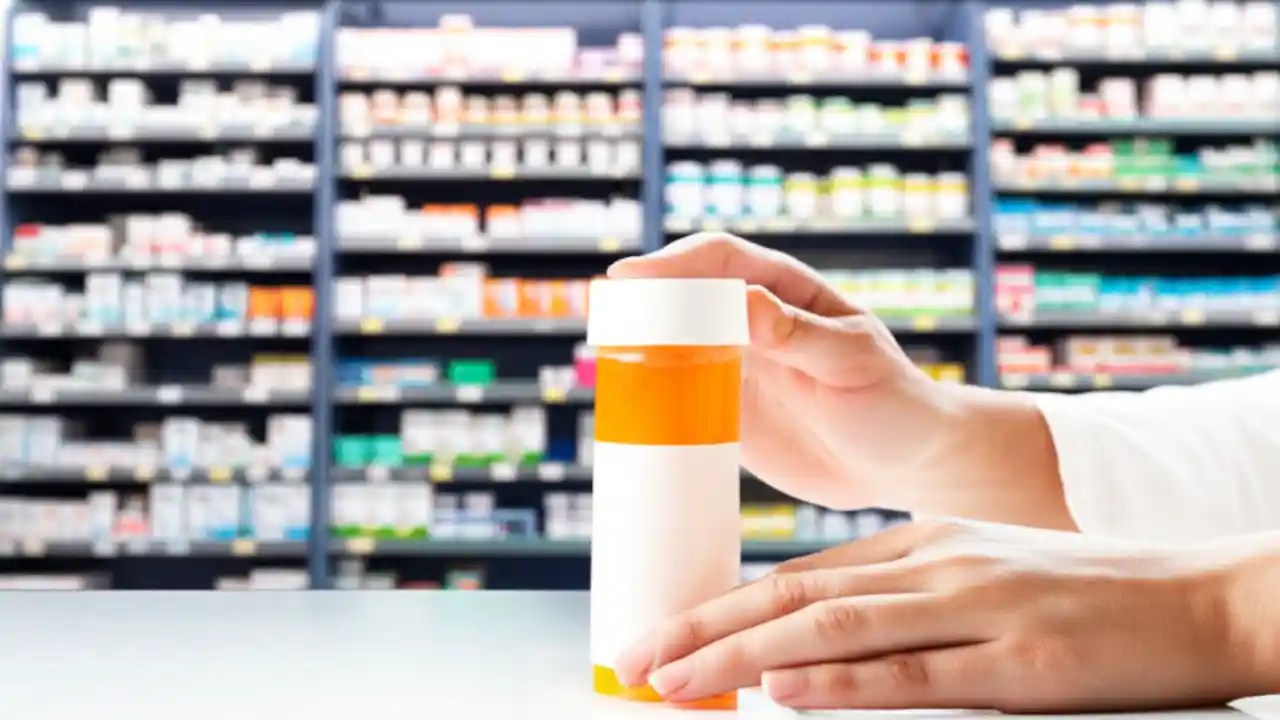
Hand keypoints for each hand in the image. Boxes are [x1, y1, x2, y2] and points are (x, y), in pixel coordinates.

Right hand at [608, 233, 951, 510]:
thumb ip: (799, 334)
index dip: (672, 262)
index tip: (631, 277)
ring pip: (672, 344)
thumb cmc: (895, 403)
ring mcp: (736, 368)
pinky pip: (679, 398)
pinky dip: (649, 396)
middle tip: (601, 316)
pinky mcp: (728, 414)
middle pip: (682, 296)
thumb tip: (741, 301)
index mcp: (785, 294)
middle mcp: (752, 324)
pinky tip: (626, 403)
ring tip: (604, 356)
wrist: (906, 466)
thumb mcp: (853, 363)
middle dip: (640, 299)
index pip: (720, 260)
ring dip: (636, 345)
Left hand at [612, 520, 1279, 711]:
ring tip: (676, 677)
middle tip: (634, 655)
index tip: (665, 628)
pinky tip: (784, 693)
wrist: (1199, 597)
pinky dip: (842, 685)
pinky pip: (914, 675)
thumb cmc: (1085, 593)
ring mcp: (976, 612)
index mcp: (924, 544)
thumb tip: (814, 636)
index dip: (723, 605)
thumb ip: (902, 591)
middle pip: (796, 597)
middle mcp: (936, 567)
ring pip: (836, 631)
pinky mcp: (1020, 668)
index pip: (801, 576)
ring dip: (743, 655)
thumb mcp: (982, 569)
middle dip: (704, 627)